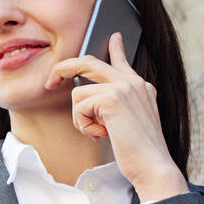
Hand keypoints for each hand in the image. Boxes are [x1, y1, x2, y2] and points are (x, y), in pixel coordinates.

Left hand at [43, 31, 180, 190]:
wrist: (153, 166)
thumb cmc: (139, 153)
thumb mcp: (130, 122)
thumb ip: (116, 106)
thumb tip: (92, 100)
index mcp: (140, 87)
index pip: (122, 61)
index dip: (116, 48)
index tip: (114, 36)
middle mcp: (133, 82)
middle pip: (88, 62)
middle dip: (63, 70)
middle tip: (50, 82)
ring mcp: (123, 87)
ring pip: (78, 94)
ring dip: (80, 119)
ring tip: (99, 133)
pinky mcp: (112, 98)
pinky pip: (79, 108)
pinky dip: (84, 126)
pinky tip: (102, 136)